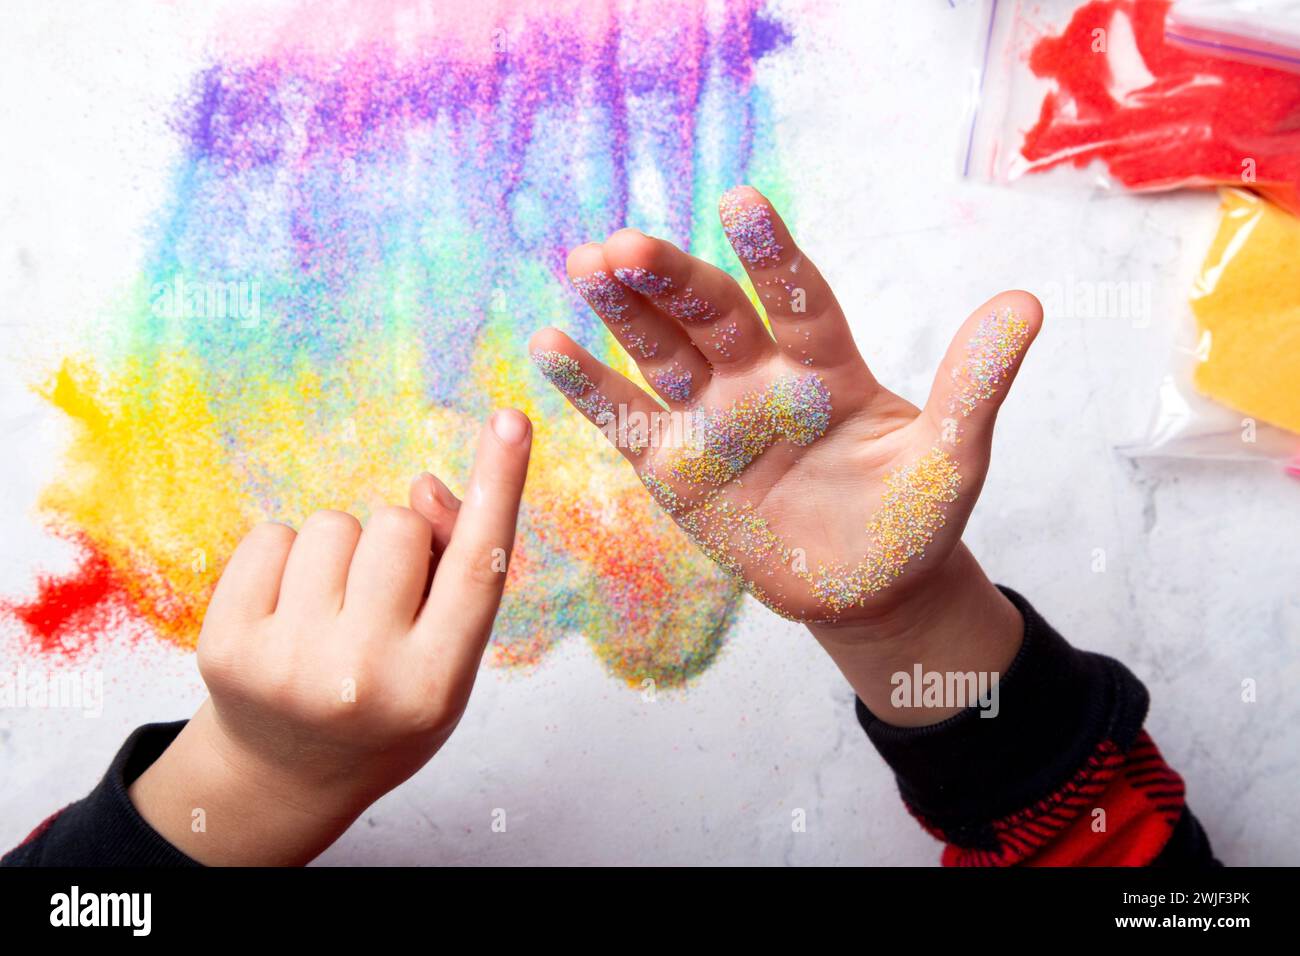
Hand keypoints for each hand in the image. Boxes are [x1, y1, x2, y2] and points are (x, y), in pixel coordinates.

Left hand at [129, 410, 530, 863]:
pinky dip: (285, 559)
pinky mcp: (226, 648)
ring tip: (331, 609)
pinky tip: (287, 610)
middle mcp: (363, 679)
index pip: (477, 567)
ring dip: (340, 551)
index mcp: (434, 684)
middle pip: (397, 526)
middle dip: (396, 542)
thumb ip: (454, 571)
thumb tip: (421, 489)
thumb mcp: (445, 654)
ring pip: (333, 524)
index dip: (500, 485)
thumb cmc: (389, 697)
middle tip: (380, 600)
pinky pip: (272, 537)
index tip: (511, 418)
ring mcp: (288, 666)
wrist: (289, 774)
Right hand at [531, 187, 1039, 721]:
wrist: (870, 589)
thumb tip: (1028, 302)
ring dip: (623, 312)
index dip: (771, 253)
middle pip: (710, 314)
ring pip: (661, 351)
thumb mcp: (951, 455)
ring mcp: (713, 418)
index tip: (742, 203)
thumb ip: (974, 384)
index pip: (795, 296)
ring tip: (586, 267)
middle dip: (672, 278)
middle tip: (625, 245)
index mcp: (826, 365)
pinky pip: (627, 420)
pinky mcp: (675, 467)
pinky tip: (550, 347)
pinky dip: (589, 387)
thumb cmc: (914, 517)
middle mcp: (761, 377)